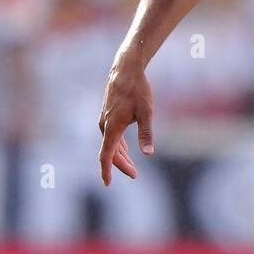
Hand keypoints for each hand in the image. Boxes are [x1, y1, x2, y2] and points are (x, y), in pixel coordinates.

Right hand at [98, 56, 153, 184]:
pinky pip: (111, 136)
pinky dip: (117, 147)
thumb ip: (146, 134)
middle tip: (135, 175)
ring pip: (110, 145)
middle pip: (110, 152)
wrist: (125, 70)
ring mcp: (104, 120)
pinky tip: (125, 151)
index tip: (107, 184)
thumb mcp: (146, 112)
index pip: (106, 155)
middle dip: (121, 166)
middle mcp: (105, 125)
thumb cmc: (138, 90)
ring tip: (133, 168)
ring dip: (120, 157)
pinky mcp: (107, 116)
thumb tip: (149, 153)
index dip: (106, 171)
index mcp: (112, 127)